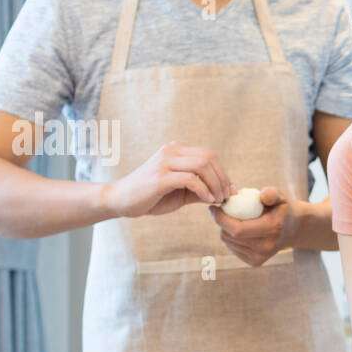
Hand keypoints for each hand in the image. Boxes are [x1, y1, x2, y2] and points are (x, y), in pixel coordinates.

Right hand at [102, 141, 233, 217]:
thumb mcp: (181, 192)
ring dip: (215, 184)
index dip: (223, 172)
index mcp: (176, 150)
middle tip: (227, 195)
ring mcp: (165, 162)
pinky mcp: (160, 177)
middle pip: (208, 157)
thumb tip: (225, 193)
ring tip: (218, 199)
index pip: (208, 155)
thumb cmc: (151, 196)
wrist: (120, 200)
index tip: (230, 190)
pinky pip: (190, 179)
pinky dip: (204, 190)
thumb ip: (201, 189)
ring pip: (202, 165)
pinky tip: (208, 200)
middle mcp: (171, 151)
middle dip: (222, 178)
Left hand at [208, 188, 302, 266]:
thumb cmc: (281, 209)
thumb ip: (272, 193)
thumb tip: (263, 195)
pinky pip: (233, 249)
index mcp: (272, 230)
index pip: (237, 229)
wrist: (292, 229)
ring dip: (225, 230)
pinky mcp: (255, 262)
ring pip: (229, 243)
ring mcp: (260, 257)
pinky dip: (231, 239)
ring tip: (234, 220)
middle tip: (224, 211)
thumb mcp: (280, 197)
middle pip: (230, 237)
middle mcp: (266, 247)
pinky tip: (239, 231)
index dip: (220, 219)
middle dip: (221, 223)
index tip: (213, 208)